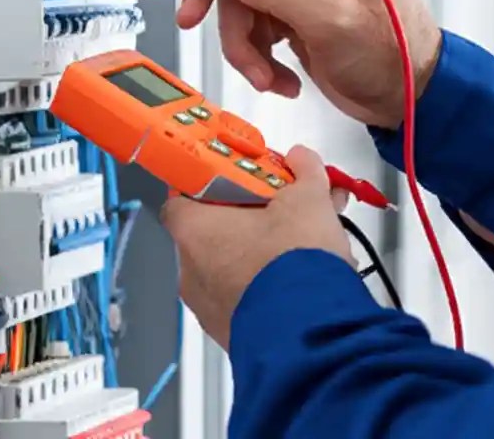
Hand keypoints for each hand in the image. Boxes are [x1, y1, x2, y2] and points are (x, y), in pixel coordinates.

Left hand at [160, 146, 354, 349]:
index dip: (215, 181)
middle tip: (289, 207)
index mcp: (195, 231)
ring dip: (267, 251)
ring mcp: (211, 307)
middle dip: (256, 216)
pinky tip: (307, 276)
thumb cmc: (292, 266)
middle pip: (216, 231)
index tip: (241, 175)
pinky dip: (273, 283)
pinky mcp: (235, 333)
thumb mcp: (307, 200)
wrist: (308, 333)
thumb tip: (303, 161)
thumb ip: (304, 173)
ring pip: (235, 266)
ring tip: (310, 243)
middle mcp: (192, 271)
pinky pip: (249, 297)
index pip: (183, 194)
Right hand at [177, 0, 441, 128]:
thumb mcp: (334, 22)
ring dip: (246, 45)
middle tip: (193, 21)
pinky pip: (259, 28)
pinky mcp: (302, 16)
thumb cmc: (397, 57)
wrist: (412, 100)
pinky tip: (283, 80)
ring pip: (247, 2)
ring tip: (266, 76)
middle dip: (227, 6)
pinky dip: (260, 58)